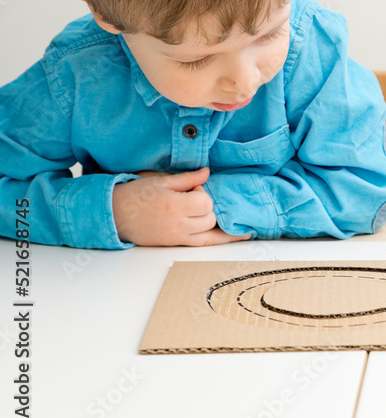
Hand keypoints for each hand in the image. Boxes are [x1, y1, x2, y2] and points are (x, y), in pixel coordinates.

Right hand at [112, 167, 250, 246]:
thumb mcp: (161, 181)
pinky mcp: (175, 244)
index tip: (193, 188)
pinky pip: (204, 244)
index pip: (205, 202)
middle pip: (210, 218)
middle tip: (195, 199)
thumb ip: (187, 179)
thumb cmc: (135, 195)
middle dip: (208, 208)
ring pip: (211, 233)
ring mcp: (177, 237)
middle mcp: (177, 224)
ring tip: (239, 219)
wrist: (113, 215)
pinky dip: (222, 239)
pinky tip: (239, 235)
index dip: (203, 194)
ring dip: (219, 223)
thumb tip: (208, 173)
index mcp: (173, 205)